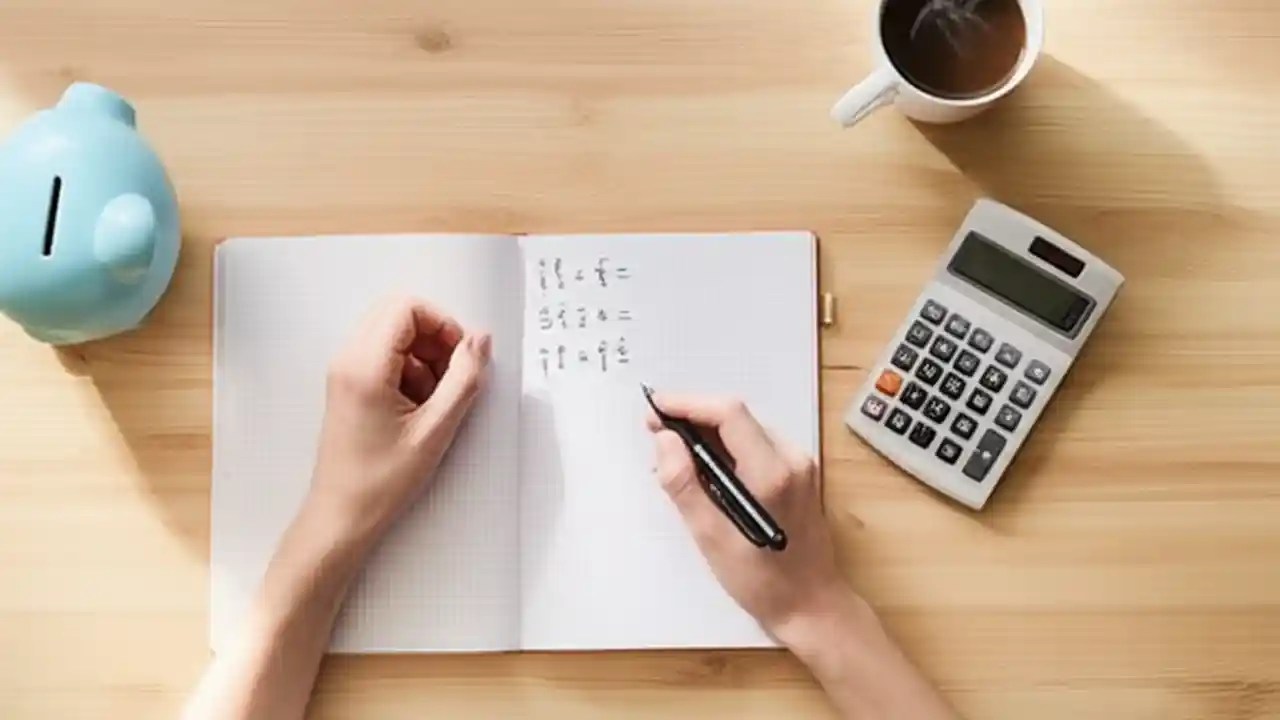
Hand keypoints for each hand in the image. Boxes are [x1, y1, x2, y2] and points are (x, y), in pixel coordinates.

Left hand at [309, 296, 491, 540]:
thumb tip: (480, 341)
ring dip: (424, 354)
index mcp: (365, 366)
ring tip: (436, 397)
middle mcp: (348, 360)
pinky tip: (420, 405)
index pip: (407, 308)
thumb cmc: (380, 482)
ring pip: (392, 333)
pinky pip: (384, 355)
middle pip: (398, 314)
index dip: (443, 323)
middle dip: (434, 336)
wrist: (342, 515)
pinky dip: (410, 369)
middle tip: (452, 372)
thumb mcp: (435, 429)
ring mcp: (345, 372)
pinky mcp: (349, 385)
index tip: (461, 354)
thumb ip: (464, 379)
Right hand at [646, 394, 853, 642]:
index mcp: (773, 474)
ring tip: (674, 458)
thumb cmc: (765, 583)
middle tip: (656, 432)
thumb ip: (685, 485)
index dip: (687, 404)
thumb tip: (665, 441)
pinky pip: (756, 445)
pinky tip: (705, 471)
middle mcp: (792, 460)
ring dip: (707, 434)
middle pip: (736, 416)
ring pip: (744, 429)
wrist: (813, 606)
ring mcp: (800, 465)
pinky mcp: (799, 473)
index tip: (656, 408)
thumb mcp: (712, 539)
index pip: (728, 413)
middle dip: (692, 417)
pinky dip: (726, 449)